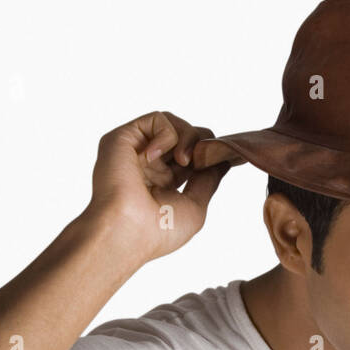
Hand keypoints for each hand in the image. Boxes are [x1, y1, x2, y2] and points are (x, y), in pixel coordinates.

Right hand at [82, 110, 241, 261]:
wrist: (127, 230)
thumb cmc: (158, 230)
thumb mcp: (195, 206)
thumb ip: (209, 180)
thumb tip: (223, 160)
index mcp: (164, 183)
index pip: (192, 157)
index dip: (209, 154)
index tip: (225, 157)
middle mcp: (150, 165)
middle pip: (187, 136)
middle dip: (202, 144)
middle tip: (201, 162)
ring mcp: (137, 151)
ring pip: (174, 123)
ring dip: (188, 138)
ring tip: (184, 161)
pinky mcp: (124, 138)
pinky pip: (157, 119)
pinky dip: (167, 134)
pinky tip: (157, 157)